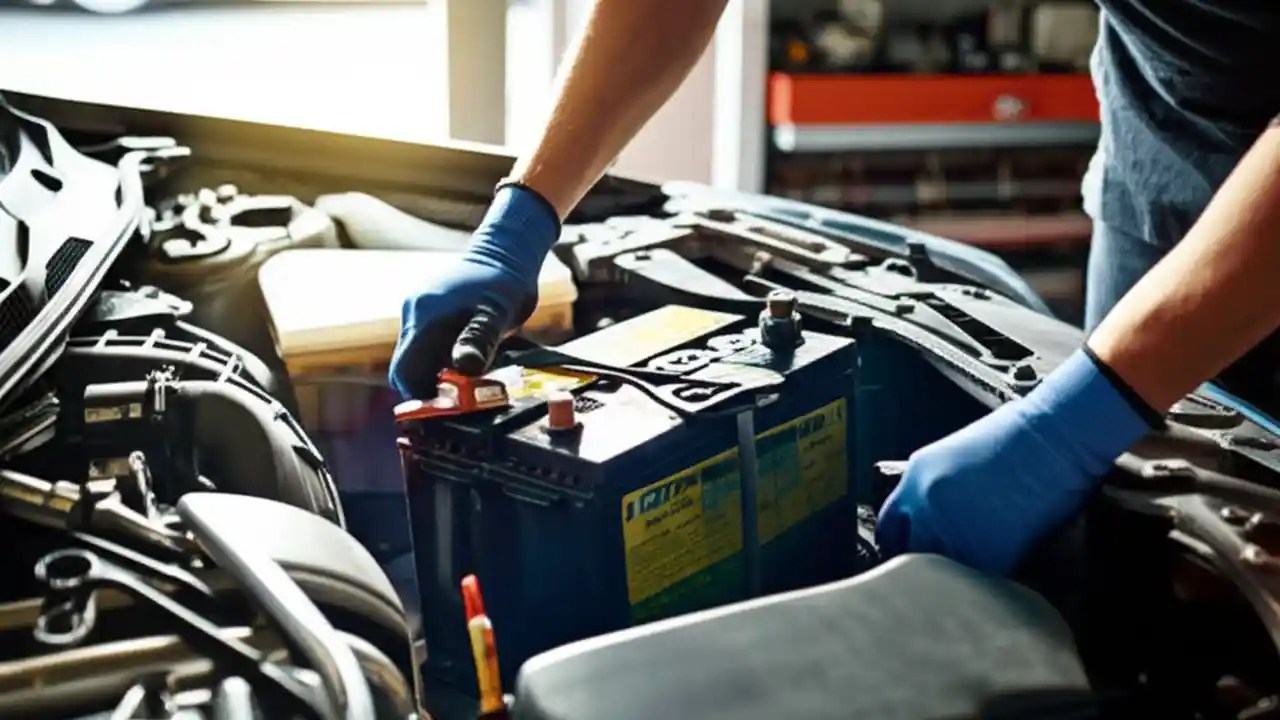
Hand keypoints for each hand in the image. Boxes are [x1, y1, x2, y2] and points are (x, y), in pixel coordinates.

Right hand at [388, 185, 559, 398]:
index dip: (420, 396)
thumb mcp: (498, 313)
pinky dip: (443, 362)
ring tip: (470, 385)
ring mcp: (419, 313)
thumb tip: (464, 368)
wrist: (506, 251)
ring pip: (419, 358)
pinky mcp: (429, 314)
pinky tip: (468, 363)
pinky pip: (428, 347)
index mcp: (424, 315)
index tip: (447, 410)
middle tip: (462, 402)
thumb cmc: (505, 281)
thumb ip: (479, 339)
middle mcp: (414, 314)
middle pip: (408, 367)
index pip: (405, 370)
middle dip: (430, 389)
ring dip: (439, 376)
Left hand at [876, 349, 1156, 574]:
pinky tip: (1003, 567)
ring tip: (978, 568)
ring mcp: (955, 529)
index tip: (905, 552)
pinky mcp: (989, 552)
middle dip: (925, 560)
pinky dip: (990, 579)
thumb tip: (931, 516)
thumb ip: (934, 488)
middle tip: (940, 569)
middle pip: (910, 552)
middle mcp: (927, 504)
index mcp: (916, 477)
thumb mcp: (955, 454)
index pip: (890, 525)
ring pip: (942, 571)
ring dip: (957, 574)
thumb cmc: (1018, 436)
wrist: (1056, 435)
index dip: (898, 542)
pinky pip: (979, 580)